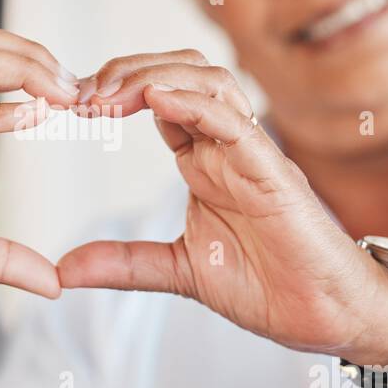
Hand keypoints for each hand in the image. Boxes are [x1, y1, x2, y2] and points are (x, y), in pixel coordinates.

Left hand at [60, 49, 387, 362]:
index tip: (72, 106)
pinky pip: (235, 122)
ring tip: (110, 91)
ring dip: (154, 76)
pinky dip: (195, 103)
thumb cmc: (267, 286)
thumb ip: (124, 263)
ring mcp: (251, 154)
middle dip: (128, 71)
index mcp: (204, 161)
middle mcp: (226, 146)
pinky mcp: (273, 172)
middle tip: (82, 92)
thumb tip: (64, 269)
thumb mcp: (176, 271)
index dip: (114, 93)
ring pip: (208, 81)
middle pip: (180, 74)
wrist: (323, 317)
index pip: (157, 99)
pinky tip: (156, 99)